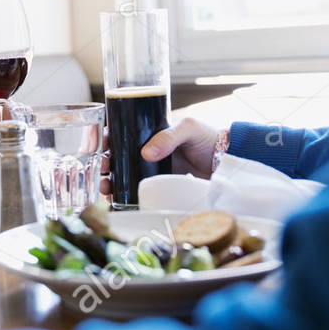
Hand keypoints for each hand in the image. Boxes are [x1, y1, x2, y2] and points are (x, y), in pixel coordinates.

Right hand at [98, 116, 221, 195]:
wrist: (227, 162)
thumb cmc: (209, 139)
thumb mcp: (188, 128)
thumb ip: (168, 137)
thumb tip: (146, 153)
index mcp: (151, 135)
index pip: (122, 134)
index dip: (108, 139)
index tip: (101, 145)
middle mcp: (148, 153)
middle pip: (118, 158)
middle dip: (105, 164)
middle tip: (102, 169)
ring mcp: (153, 172)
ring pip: (123, 177)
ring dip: (110, 182)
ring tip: (105, 189)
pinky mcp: (160, 188)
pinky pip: (137, 192)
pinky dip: (124, 197)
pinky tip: (116, 201)